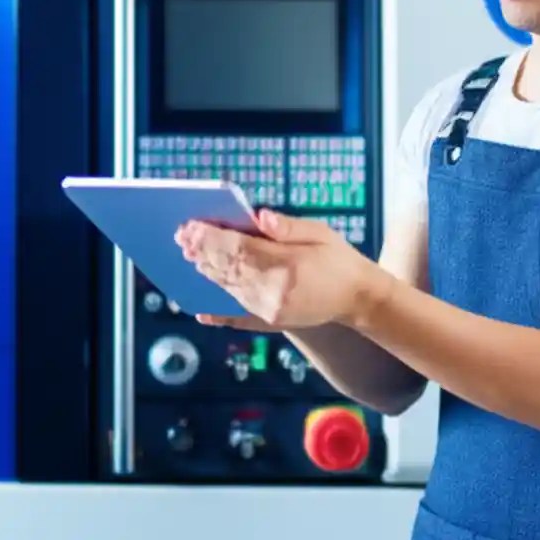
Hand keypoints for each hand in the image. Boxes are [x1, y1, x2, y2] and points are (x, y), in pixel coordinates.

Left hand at [175, 208, 392, 329]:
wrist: (357, 297)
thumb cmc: (338, 258)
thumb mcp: (320, 233)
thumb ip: (288, 227)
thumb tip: (259, 217)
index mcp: (287, 265)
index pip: (239, 248)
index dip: (212, 238)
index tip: (191, 227)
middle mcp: (274, 291)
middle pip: (229, 269)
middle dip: (203, 252)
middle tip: (182, 238)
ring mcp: (271, 309)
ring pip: (230, 289)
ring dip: (208, 272)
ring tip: (189, 256)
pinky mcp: (271, 322)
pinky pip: (239, 317)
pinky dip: (219, 315)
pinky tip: (202, 313)